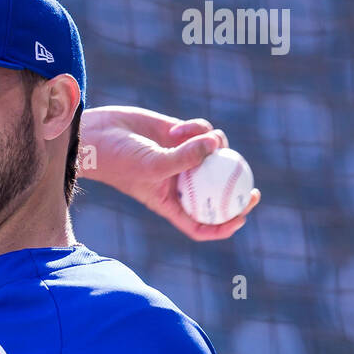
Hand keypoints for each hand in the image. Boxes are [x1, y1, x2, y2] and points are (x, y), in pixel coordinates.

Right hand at [78, 105, 260, 240]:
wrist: (100, 132)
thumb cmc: (118, 159)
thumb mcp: (152, 165)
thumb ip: (184, 158)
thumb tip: (217, 145)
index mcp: (170, 202)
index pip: (199, 224)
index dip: (222, 226)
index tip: (241, 218)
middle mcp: (179, 183)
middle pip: (215, 192)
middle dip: (236, 191)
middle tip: (253, 187)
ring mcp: (181, 158)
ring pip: (214, 155)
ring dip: (214, 145)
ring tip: (196, 137)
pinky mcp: (180, 135)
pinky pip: (203, 132)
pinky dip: (197, 128)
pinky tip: (177, 127)